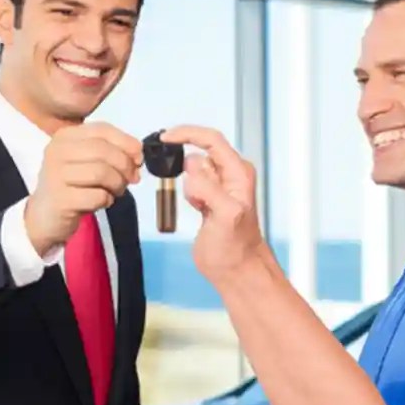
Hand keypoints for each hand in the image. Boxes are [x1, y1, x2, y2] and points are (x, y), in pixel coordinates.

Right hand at [24, 122, 142, 256]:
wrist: (44, 216)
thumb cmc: (71, 185)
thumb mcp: (88, 162)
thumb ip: (112, 152)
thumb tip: (138, 155)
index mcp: (65, 137)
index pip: (102, 129)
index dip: (126, 142)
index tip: (138, 158)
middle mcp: (57, 151)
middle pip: (103, 150)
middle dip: (125, 166)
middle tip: (130, 180)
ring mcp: (56, 175)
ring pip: (102, 173)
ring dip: (117, 184)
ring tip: (114, 191)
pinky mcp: (61, 199)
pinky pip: (97, 196)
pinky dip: (106, 200)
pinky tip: (101, 202)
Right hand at [157, 125, 267, 282]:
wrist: (236, 270)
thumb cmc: (236, 249)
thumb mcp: (225, 216)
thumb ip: (209, 190)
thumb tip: (191, 171)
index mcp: (238, 173)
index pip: (212, 139)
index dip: (188, 134)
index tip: (166, 138)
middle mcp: (231, 175)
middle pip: (201, 149)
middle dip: (186, 160)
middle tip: (185, 185)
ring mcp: (219, 186)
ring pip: (194, 166)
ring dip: (187, 179)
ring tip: (199, 206)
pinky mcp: (208, 198)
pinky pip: (191, 182)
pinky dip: (186, 189)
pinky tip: (196, 208)